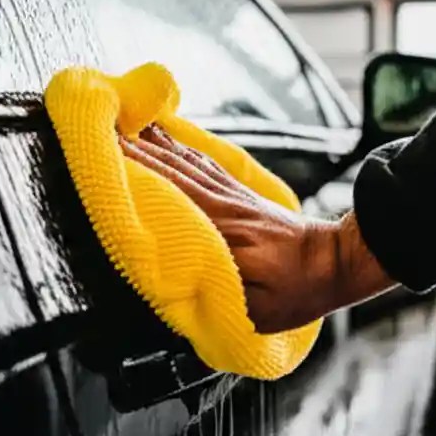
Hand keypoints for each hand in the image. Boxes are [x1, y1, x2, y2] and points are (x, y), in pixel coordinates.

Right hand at [121, 125, 394, 331]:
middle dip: (132, 152)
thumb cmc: (296, 291)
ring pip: (182, 164)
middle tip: (99, 132)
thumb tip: (175, 284)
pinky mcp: (238, 193)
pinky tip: (161, 133)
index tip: (108, 162)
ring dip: (149, 144)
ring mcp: (231, 196)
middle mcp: (223, 206)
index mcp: (223, 233)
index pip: (171, 199)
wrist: (336, 262)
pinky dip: (177, 146)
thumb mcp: (257, 310)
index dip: (138, 179)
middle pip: (169, 173)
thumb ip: (215, 294)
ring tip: (120, 126)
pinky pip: (201, 163)